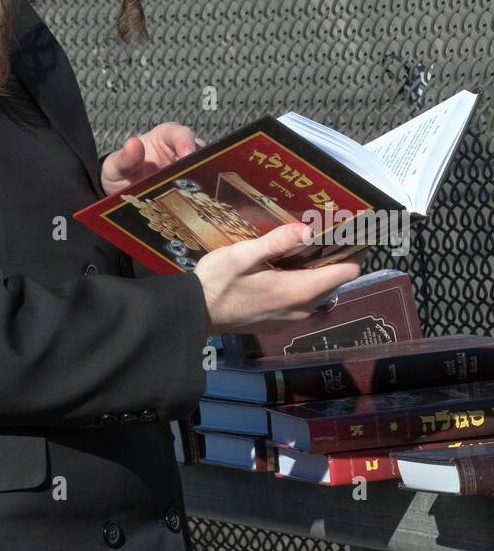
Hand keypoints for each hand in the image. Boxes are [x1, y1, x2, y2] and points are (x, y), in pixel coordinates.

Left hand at [100, 122, 200, 194]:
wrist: (118, 196)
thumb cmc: (119, 173)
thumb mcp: (115, 166)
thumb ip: (123, 157)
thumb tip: (133, 143)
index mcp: (164, 138)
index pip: (181, 134)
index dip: (186, 142)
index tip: (186, 154)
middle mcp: (180, 153)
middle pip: (200, 155)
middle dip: (200, 166)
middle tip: (194, 181)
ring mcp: (186, 173)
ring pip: (203, 175)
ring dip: (201, 185)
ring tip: (194, 198)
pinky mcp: (189, 192)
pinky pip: (199, 194)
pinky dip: (198, 200)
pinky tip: (191, 209)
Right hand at [194, 221, 362, 334]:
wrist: (197, 312)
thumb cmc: (218, 281)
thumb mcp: (244, 255)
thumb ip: (277, 242)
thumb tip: (308, 228)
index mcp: (298, 290)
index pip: (345, 273)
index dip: (352, 251)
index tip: (350, 231)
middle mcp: (302, 308)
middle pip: (334, 281)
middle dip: (334, 257)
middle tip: (324, 230)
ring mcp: (292, 318)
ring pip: (319, 291)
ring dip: (317, 270)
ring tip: (305, 245)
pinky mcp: (281, 322)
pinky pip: (303, 300)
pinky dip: (303, 283)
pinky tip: (285, 268)